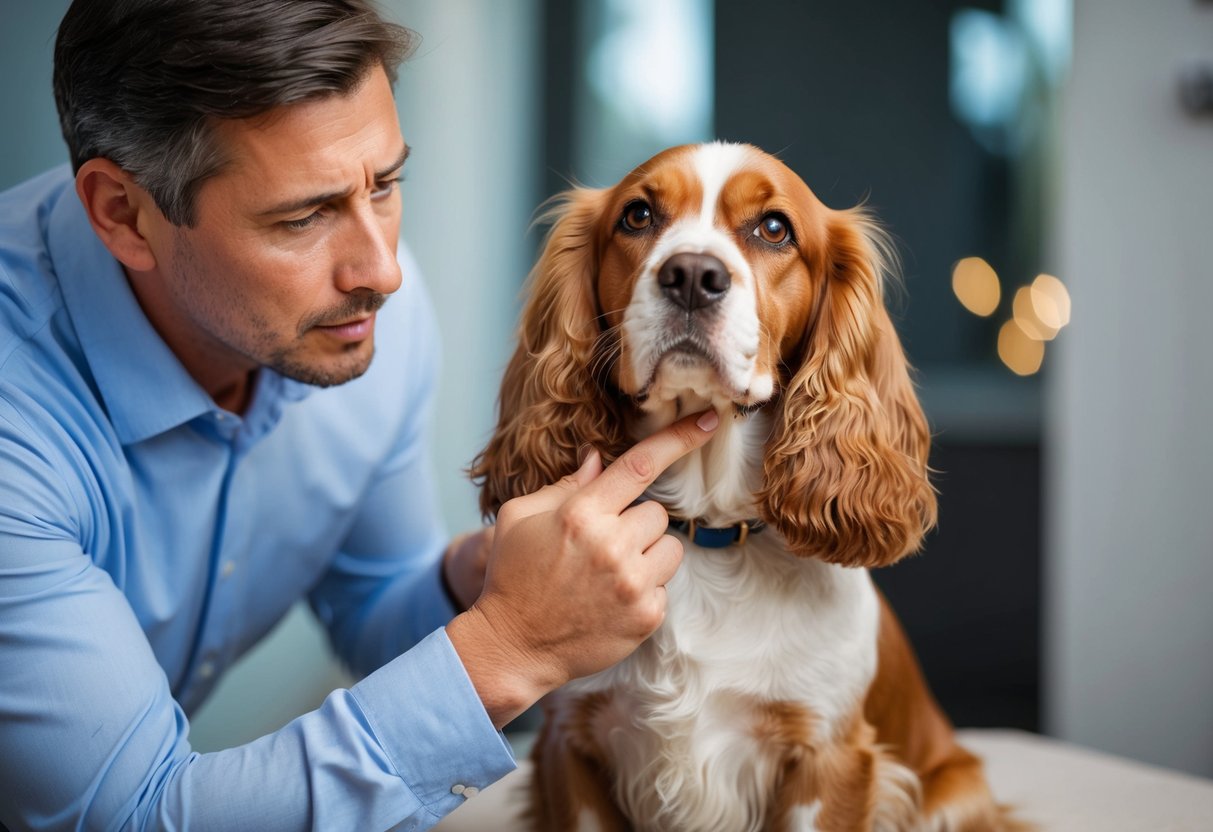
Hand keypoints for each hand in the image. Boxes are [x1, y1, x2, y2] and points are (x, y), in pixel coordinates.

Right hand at [447, 410, 718, 726]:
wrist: (513, 646)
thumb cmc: (513, 576)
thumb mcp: (521, 518)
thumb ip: (565, 486)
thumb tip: (599, 459)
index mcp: (581, 513)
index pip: (642, 465)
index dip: (680, 438)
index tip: (710, 421)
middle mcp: (612, 545)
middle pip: (658, 513)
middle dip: (635, 524)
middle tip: (603, 545)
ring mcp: (632, 583)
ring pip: (670, 548)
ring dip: (647, 554)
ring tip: (610, 573)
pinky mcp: (646, 616)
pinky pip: (664, 586)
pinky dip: (644, 590)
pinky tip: (610, 600)